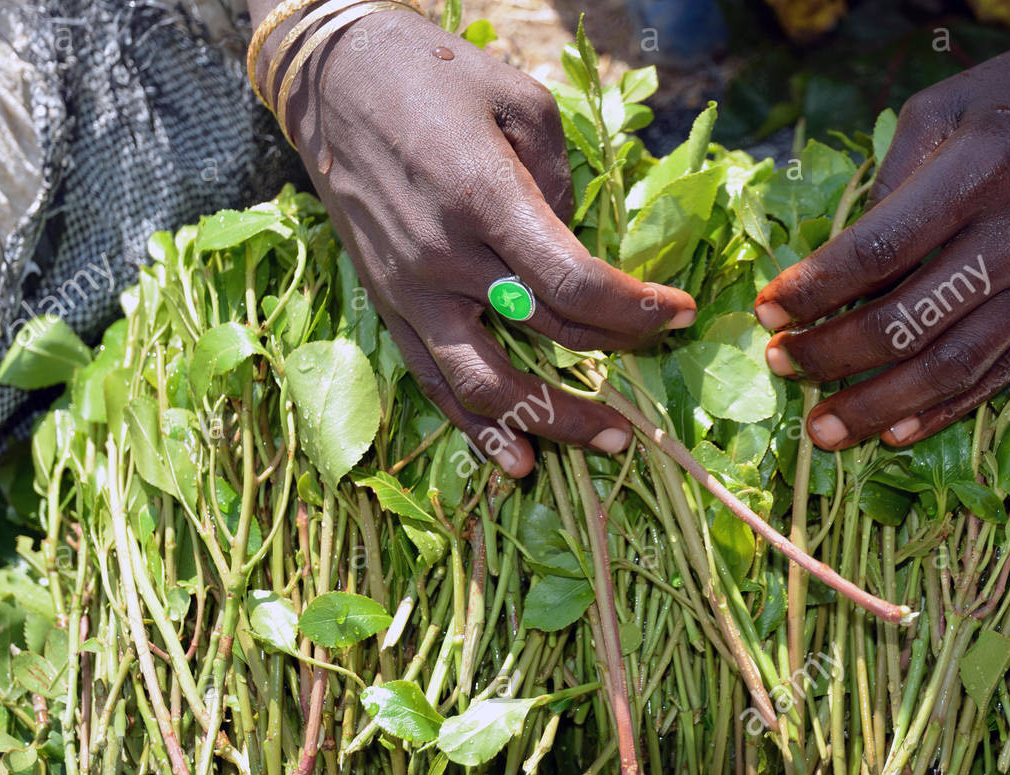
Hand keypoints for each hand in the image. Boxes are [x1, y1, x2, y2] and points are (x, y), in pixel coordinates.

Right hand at [264, 9, 695, 475]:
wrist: (332, 81)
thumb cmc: (433, 78)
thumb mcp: (518, 99)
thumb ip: (560, 181)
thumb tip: (580, 248)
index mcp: (484, 199)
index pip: (574, 283)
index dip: (634, 308)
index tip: (678, 312)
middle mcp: (445, 258)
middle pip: (544, 335)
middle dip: (614, 355)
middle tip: (660, 359)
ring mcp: (412, 292)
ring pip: (486, 383)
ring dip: (551, 420)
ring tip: (605, 442)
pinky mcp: (389, 308)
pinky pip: (435, 383)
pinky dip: (475, 429)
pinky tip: (515, 461)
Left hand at [753, 0, 1009, 450]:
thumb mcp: (940, 110)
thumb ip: (886, 186)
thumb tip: (835, 266)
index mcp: (979, 173)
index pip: (877, 253)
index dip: (813, 292)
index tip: (766, 313)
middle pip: (908, 323)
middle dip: (831, 356)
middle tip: (780, 366)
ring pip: (950, 367)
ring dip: (877, 407)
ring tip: (821, 431)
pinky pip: (996, 377)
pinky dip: (941, 411)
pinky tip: (893, 433)